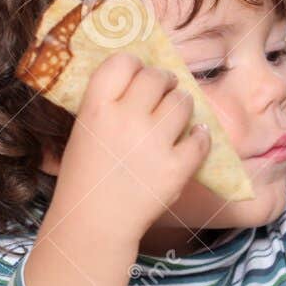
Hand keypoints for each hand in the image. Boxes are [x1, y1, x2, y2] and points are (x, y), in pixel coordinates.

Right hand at [49, 52, 210, 241]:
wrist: (94, 223)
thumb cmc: (85, 176)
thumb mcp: (84, 131)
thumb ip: (108, 103)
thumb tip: (143, 75)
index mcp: (96, 108)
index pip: (123, 62)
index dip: (135, 64)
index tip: (139, 74)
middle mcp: (125, 119)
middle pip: (157, 77)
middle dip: (164, 81)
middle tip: (164, 91)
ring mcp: (153, 143)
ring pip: (182, 102)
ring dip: (182, 105)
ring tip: (176, 118)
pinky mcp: (176, 167)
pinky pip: (201, 137)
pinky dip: (199, 137)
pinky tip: (191, 140)